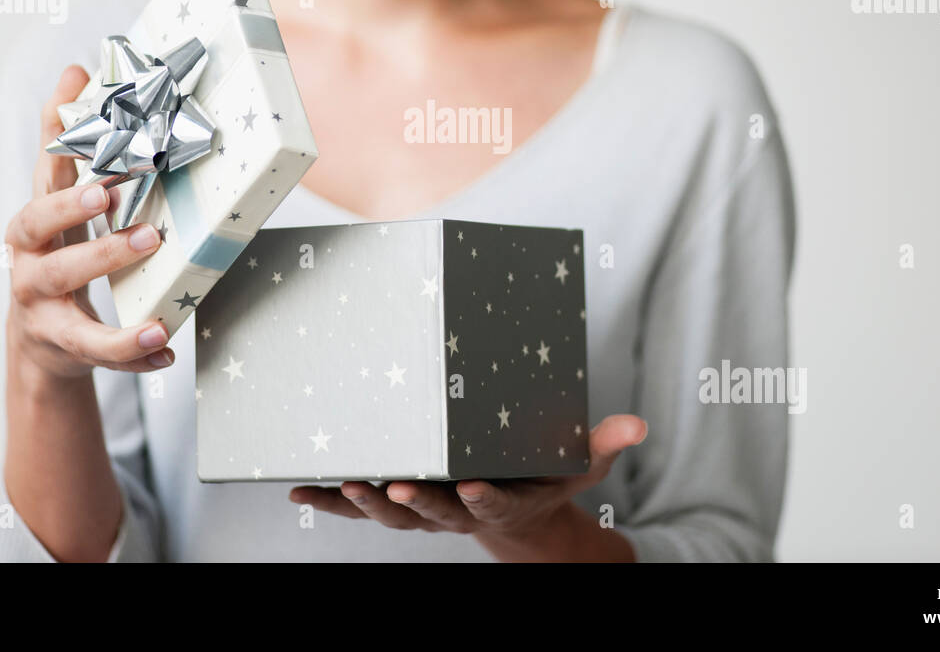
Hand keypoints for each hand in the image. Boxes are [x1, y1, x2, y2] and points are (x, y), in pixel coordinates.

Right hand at [4, 65, 171, 380]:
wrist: (38, 334)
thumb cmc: (56, 250)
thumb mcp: (58, 196)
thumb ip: (66, 142)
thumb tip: (76, 68)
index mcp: (32, 219)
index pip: (44, 186)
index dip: (67, 175)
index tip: (103, 173)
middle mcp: (28, 262)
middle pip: (49, 247)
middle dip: (92, 239)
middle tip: (146, 233)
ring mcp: (42, 309)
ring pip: (74, 312)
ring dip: (118, 316)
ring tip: (159, 321)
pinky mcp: (65, 346)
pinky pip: (100, 354)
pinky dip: (134, 354)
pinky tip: (165, 349)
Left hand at [289, 414, 646, 559]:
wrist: (514, 512)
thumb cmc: (543, 478)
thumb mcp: (576, 465)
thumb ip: (601, 444)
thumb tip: (638, 425)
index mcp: (500, 500)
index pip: (489, 502)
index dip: (480, 497)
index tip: (471, 485)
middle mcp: (458, 510)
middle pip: (430, 512)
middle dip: (409, 501)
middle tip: (389, 485)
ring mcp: (425, 509)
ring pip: (390, 513)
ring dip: (364, 503)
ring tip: (342, 483)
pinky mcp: (399, 502)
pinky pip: (361, 507)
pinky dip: (331, 501)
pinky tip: (300, 490)